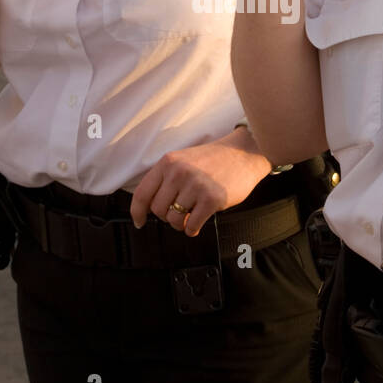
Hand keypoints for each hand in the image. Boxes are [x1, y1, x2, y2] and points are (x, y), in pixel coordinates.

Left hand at [129, 132, 272, 236]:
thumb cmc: (215, 159)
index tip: (139, 221)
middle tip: (178, 213)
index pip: (142, 192)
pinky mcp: (211, 199)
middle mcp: (179, 173)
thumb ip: (167, 178)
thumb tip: (151, 205)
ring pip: (174, 220)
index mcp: (168, 162)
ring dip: (181, 224)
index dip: (137, 212)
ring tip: (189, 217)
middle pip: (157, 210)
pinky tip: (197, 223)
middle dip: (166, 216)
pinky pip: (192, 226)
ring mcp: (195, 186)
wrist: (244, 153)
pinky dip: (192, 229)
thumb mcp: (184, 160)